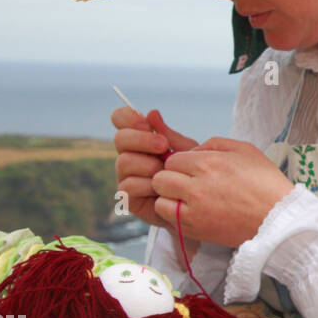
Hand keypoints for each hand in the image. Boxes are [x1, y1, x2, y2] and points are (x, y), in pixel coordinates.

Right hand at [112, 107, 198, 229]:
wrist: (198, 204)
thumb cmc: (191, 174)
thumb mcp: (185, 152)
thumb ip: (169, 135)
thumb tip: (152, 113)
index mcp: (140, 140)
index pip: (121, 119)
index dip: (127, 117)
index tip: (146, 124)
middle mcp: (129, 156)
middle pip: (120, 138)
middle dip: (142, 139)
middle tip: (163, 145)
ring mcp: (126, 176)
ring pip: (124, 162)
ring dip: (149, 164)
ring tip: (166, 170)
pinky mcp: (127, 198)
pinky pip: (130, 185)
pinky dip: (148, 185)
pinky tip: (162, 188)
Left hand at [151, 137, 293, 248]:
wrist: (278, 218)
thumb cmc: (265, 183)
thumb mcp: (245, 150)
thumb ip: (214, 144)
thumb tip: (193, 150)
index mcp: (209, 163)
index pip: (172, 159)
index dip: (181, 163)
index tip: (192, 170)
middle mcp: (198, 186)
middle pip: (160, 179)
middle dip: (170, 179)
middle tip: (185, 184)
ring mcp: (194, 210)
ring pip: (160, 201)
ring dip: (169, 199)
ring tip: (186, 200)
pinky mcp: (196, 230)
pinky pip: (169, 220)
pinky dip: (175, 215)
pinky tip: (191, 212)